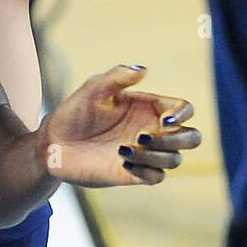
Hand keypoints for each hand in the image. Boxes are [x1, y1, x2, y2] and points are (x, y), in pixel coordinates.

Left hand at [43, 65, 200, 186]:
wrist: (54, 142)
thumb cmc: (75, 112)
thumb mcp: (93, 89)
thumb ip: (117, 77)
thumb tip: (143, 70)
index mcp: (147, 107)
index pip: (183, 109)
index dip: (183, 114)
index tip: (164, 120)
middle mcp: (151, 130)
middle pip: (191, 137)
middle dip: (177, 139)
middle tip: (143, 137)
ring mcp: (146, 153)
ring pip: (175, 159)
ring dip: (155, 155)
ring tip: (122, 149)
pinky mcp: (135, 173)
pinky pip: (158, 177)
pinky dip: (147, 171)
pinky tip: (123, 162)